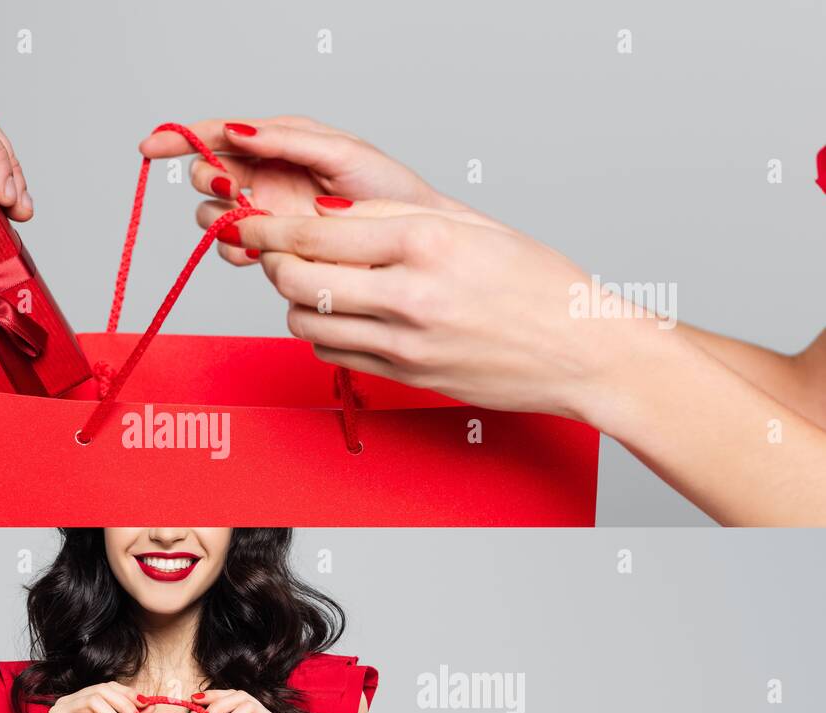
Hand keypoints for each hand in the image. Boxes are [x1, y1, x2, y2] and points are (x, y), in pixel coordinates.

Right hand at [139, 116, 470, 266]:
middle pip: (208, 177)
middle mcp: (265, 179)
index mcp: (277, 146)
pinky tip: (253, 249)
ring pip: (215, 216)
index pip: (216, 137)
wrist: (409, 243)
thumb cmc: (387, 191)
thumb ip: (286, 140)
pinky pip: (234, 249)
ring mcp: (266, 216)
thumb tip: (237, 130)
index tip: (151, 146)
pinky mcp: (272, 250)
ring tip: (249, 221)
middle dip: (209, 180)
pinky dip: (234, 249)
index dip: (180, 140)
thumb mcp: (340, 152)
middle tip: (233, 188)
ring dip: (221, 218)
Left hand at [229, 197, 657, 422]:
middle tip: (276, 251)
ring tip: (317, 283)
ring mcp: (406, 343)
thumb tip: (324, 213)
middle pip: (299, 279)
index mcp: (426, 242)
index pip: (316, 233)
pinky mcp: (406, 376)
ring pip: (308, 322)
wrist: (583, 352)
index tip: (251, 220)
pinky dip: (325, 333)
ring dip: (298, 300)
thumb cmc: (538, 283)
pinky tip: (345, 316)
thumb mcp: (470, 225)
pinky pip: (335, 354)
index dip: (271, 227)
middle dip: (275, 262)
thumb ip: (392, 217)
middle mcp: (410, 295)